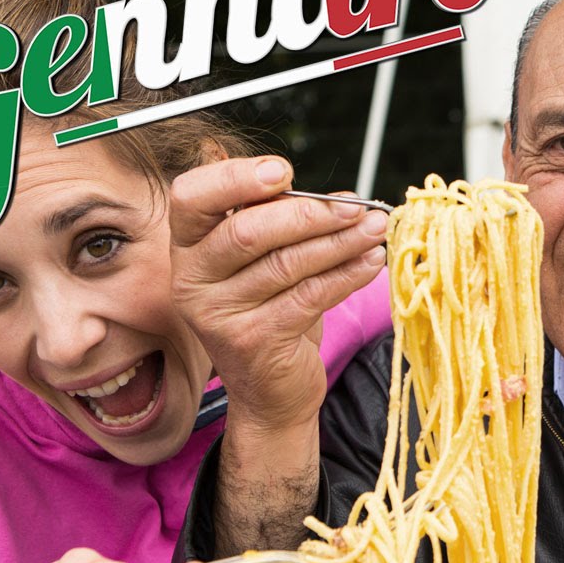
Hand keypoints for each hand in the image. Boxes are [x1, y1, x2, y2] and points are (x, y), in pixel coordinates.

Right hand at [169, 155, 386, 432]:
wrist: (271, 390)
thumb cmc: (271, 311)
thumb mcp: (267, 260)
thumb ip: (288, 222)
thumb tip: (344, 201)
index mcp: (188, 245)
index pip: (192, 196)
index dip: (235, 178)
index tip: (284, 171)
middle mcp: (191, 278)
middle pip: (247, 231)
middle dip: (309, 214)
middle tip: (356, 208)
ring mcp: (218, 313)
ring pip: (286, 263)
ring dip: (340, 242)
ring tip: (375, 229)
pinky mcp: (252, 340)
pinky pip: (308, 296)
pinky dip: (346, 275)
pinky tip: (371, 262)